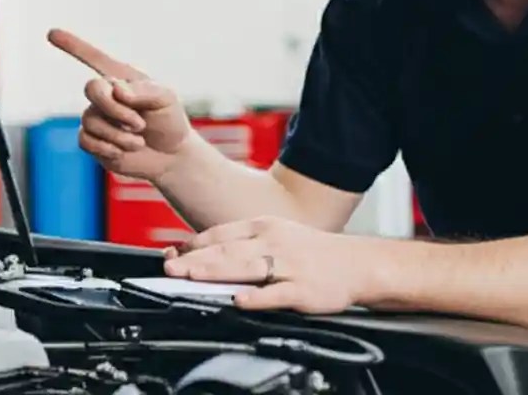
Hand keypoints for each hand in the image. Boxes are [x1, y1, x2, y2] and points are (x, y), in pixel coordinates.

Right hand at [48, 28, 193, 181]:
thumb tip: (116, 90)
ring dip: (118, 134)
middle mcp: (106, 95)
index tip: (52, 33)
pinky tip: (123, 151)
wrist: (170, 156)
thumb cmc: (169, 121)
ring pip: (91, 120)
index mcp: (122, 78)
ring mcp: (97, 117)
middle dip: (113, 107)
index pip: (94, 58)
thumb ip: (143, 90)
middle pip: (92, 88)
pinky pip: (86, 140)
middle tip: (138, 123)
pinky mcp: (93, 141)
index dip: (73, 45)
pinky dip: (108, 147)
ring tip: (138, 140)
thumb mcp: (166, 99)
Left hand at [161, 216, 372, 313]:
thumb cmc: (311, 253)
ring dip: (216, 272)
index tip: (170, 254)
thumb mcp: (276, 237)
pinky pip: (276, 293)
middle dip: (195, 260)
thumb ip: (242, 246)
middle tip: (168, 267)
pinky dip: (257, 297)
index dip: (193, 245)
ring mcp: (288, 265)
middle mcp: (272, 242)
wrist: (358, 263)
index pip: (221, 234)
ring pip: (246, 268)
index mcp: (263, 227)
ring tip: (192, 276)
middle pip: (227, 251)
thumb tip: (204, 256)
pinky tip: (241, 300)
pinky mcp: (302, 288)